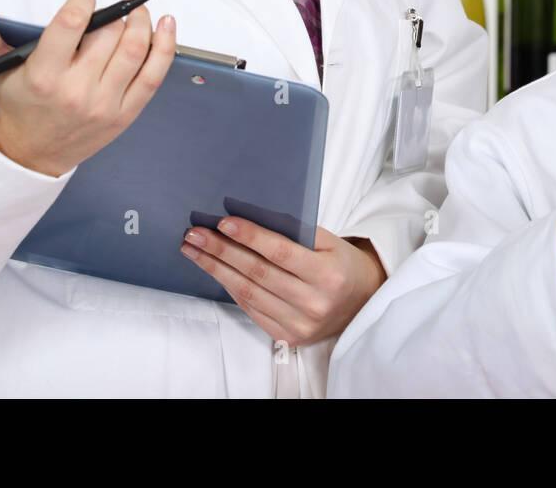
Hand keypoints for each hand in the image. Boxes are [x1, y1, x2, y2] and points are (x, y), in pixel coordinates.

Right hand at [0, 0, 175, 177]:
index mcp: (44, 76)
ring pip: (135, 51)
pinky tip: (166, 25)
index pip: (71, 25)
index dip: (83, 2)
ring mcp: (105, 104)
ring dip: (142, 22)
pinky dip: (165, 47)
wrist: (32, 154)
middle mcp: (77, 90)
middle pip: (109, 35)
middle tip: (119, 3)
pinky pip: (154, 75)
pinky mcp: (126, 113)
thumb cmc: (19, 105)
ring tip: (139, 11)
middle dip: (116, 12)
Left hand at [181, 218, 385, 347]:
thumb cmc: (341, 264)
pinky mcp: (288, 336)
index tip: (223, 222)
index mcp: (328, 274)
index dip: (250, 236)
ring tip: (194, 251)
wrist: (361, 302)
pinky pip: (251, 309)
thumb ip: (296, 232)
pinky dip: (230, 287)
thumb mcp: (330, 242)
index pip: (281, 253)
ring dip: (216, 269)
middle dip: (221, 251)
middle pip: (258, 273)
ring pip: (248, 292)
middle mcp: (314, 303)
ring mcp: (300, 324)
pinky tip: (215, 270)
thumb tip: (250, 220)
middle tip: (195, 234)